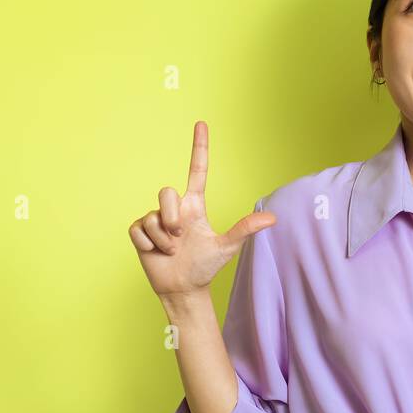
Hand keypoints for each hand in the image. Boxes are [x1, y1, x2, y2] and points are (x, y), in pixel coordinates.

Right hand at [128, 121, 275, 296]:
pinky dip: (148, 245)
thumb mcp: (226, 247)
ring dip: (163, 239)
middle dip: (171, 218)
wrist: (183, 289)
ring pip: (153, 216)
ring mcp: (156, 219)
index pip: (197, 170)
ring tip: (172, 250)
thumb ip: (245, 229)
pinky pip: (139, 230)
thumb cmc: (205, 266)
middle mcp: (175, 208)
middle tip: (180, 238)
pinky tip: (156, 253)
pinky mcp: (140, 232)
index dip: (199, 147)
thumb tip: (273, 218)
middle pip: (166, 192)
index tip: (202, 123)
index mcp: (195, 205)